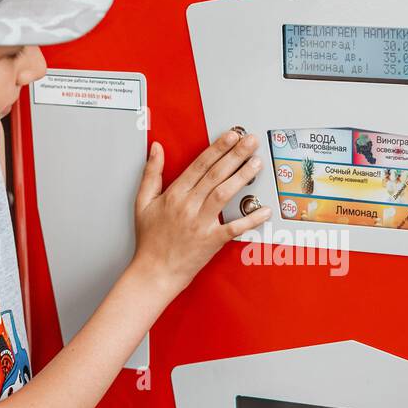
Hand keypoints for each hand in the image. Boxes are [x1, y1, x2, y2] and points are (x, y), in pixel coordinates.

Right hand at [131, 128, 270, 295]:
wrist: (154, 272)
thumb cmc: (150, 240)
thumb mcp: (143, 202)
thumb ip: (151, 173)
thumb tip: (156, 149)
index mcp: (174, 195)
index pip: (199, 165)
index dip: (217, 148)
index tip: (231, 135)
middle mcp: (188, 207)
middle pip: (215, 175)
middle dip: (235, 155)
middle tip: (250, 141)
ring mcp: (200, 224)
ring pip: (224, 194)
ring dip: (242, 177)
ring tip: (257, 163)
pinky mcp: (211, 242)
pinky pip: (234, 228)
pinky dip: (250, 220)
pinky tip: (264, 210)